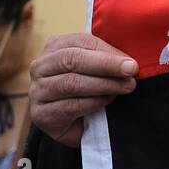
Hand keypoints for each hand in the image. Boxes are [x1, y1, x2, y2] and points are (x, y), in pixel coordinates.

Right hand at [29, 33, 138, 147]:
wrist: (74, 126)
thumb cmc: (87, 91)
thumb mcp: (96, 70)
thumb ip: (107, 60)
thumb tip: (129, 61)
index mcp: (55, 47)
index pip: (81, 42)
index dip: (108, 52)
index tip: (131, 62)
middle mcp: (40, 66)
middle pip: (73, 59)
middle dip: (106, 65)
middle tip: (131, 72)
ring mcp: (37, 91)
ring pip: (72, 82)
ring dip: (103, 85)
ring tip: (125, 87)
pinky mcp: (41, 114)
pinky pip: (70, 105)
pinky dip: (94, 102)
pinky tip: (108, 101)